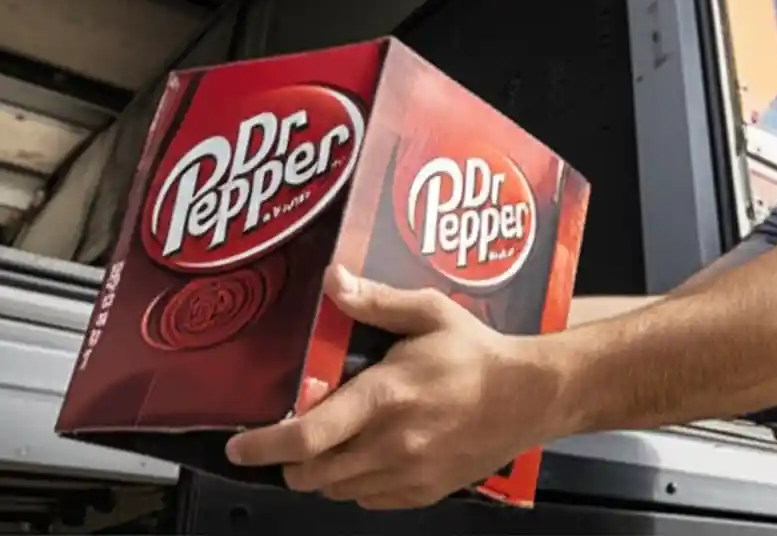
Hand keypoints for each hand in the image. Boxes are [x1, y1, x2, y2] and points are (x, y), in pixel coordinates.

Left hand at [223, 264, 564, 509]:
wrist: (531, 396)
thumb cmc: (478, 353)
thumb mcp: (429, 313)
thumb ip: (375, 301)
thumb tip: (332, 279)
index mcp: (384, 397)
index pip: (306, 436)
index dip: (262, 446)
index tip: (239, 447)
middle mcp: (391, 444)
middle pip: (311, 474)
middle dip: (289, 460)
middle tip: (292, 436)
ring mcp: (408, 474)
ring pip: (337, 491)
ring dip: (322, 473)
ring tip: (330, 445)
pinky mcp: (425, 492)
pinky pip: (369, 501)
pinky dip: (355, 486)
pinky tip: (368, 458)